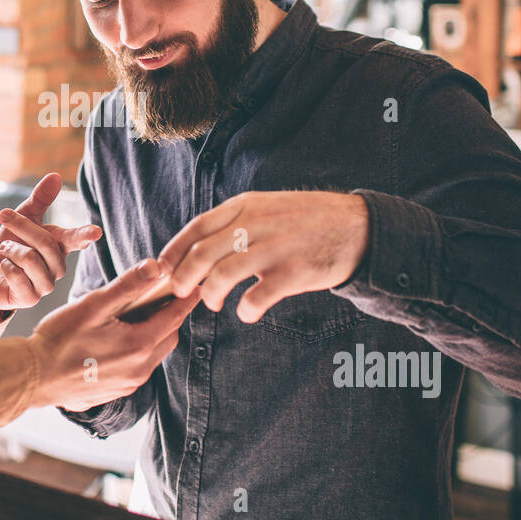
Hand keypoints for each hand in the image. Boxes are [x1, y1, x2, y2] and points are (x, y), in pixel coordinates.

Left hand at [0, 172, 101, 313]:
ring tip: (6, 250)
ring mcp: (46, 285)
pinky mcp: (30, 298)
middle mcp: (58, 267)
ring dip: (11, 249)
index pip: (76, 239)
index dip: (86, 235)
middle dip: (21, 227)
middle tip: (4, 216)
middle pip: (45, 243)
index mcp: (61, 245)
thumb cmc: (13, 244)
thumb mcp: (24, 216)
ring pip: (32, 260)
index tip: (96, 231)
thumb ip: (40, 199)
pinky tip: (5, 268)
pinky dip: (5, 266)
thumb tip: (55, 175)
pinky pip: (17, 276)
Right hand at [29, 258, 200, 411]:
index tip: (195, 286)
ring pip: (154, 354)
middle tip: (163, 297)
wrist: (32, 377)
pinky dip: (138, 351)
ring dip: (153, 334)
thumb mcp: (94, 305)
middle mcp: (140, 370)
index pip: (175, 317)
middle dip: (169, 316)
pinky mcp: (115, 391)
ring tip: (138, 316)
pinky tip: (118, 339)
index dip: (186, 299)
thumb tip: (157, 267)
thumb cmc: (59, 339)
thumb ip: (128, 285)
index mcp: (139, 345)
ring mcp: (128, 384)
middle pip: (168, 337)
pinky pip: (138, 368)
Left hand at [159, 191, 369, 323]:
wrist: (356, 227)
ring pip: (222, 276)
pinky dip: (245, 310)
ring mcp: (275, 248)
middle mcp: (255, 224)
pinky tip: (247, 313)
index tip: (163, 271)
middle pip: (202, 254)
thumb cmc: (304, 221)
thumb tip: (195, 250)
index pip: (196, 228)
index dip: (173, 252)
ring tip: (213, 302)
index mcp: (244, 206)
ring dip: (210, 295)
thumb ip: (233, 224)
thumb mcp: (265, 208)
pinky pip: (257, 298)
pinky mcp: (293, 272)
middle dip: (183, 279)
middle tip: (181, 293)